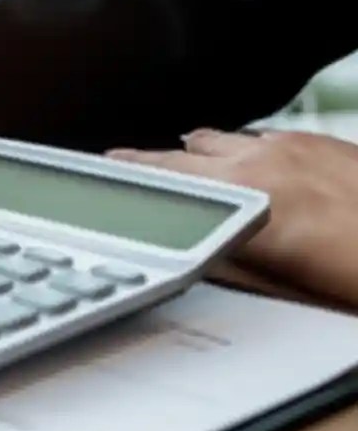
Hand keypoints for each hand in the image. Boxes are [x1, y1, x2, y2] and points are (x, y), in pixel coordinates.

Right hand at [107, 129, 357, 307]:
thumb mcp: (291, 292)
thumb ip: (233, 268)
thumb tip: (191, 255)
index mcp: (252, 202)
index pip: (164, 182)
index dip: (125, 177)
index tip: (98, 174)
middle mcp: (271, 165)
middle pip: (188, 156)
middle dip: (150, 162)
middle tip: (117, 163)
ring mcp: (303, 149)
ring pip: (228, 141)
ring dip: (196, 152)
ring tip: (175, 156)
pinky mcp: (333, 146)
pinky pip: (266, 138)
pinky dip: (242, 148)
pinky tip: (245, 155)